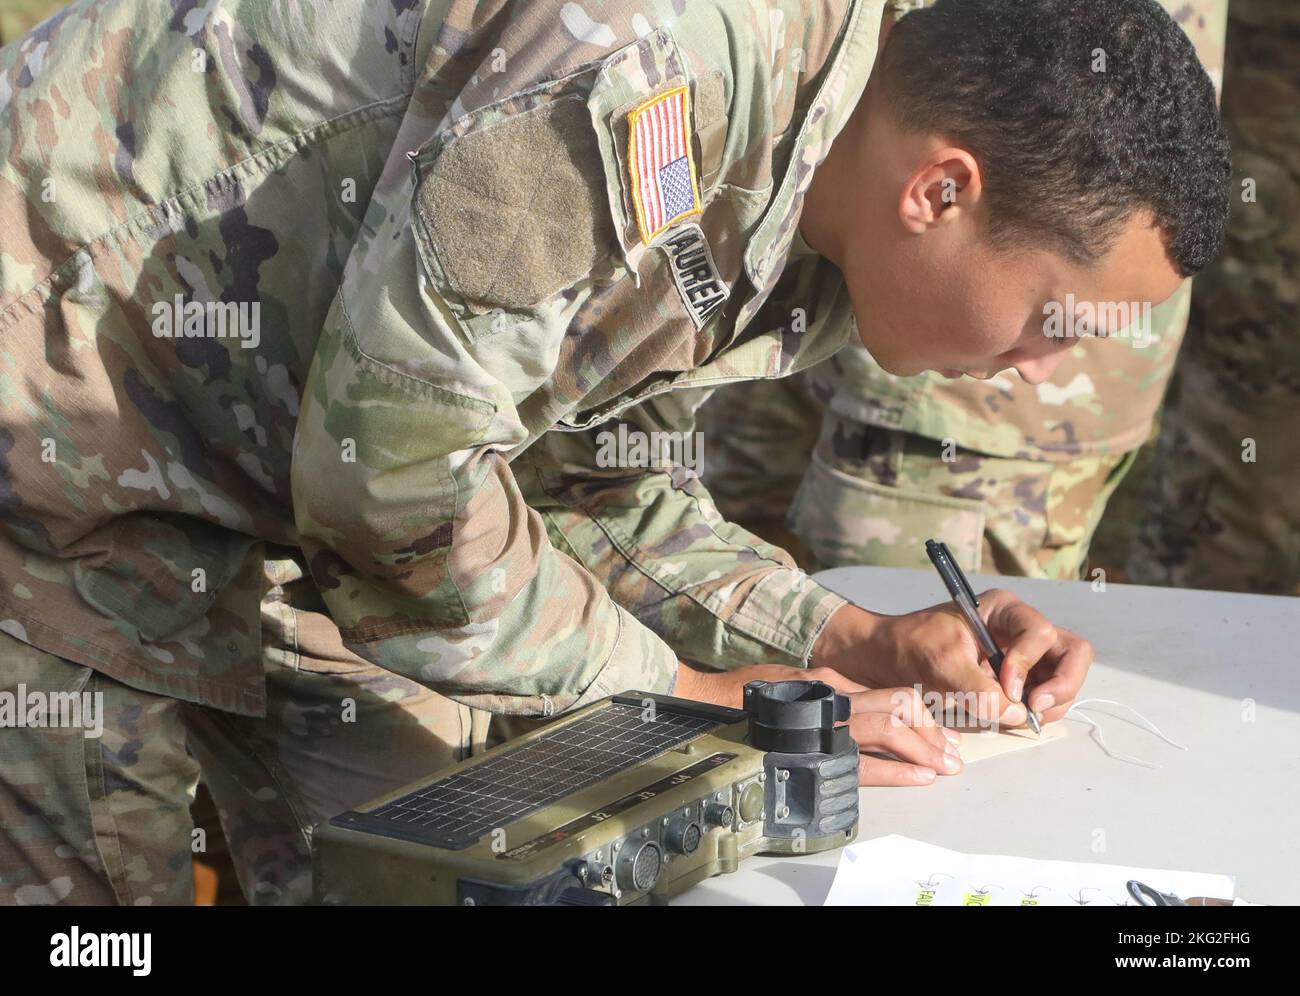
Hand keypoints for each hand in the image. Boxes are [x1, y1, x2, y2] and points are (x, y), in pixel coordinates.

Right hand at [674, 662, 961, 785]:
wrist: (706, 702)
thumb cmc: (746, 695)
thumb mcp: (797, 682)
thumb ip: (832, 692)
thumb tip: (866, 704)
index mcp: (831, 682)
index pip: (894, 695)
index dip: (924, 717)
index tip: (941, 736)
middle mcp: (832, 696)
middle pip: (899, 709)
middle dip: (932, 736)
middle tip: (952, 756)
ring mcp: (822, 720)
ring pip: (888, 729)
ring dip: (922, 751)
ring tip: (941, 768)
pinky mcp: (810, 746)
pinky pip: (861, 761)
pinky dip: (895, 770)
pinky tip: (915, 778)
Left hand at [812, 591, 1092, 726]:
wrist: (886, 657)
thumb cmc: (910, 646)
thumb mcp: (941, 664)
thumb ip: (979, 690)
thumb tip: (1017, 716)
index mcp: (1004, 610)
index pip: (1043, 634)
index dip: (1028, 663)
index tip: (1004, 685)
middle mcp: (1021, 630)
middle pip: (1072, 654)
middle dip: (1061, 685)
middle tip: (1035, 710)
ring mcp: (1024, 656)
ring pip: (1063, 679)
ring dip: (1050, 704)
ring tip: (1020, 718)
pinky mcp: (1017, 680)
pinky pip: (1043, 697)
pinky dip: (1035, 712)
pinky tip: (1012, 718)